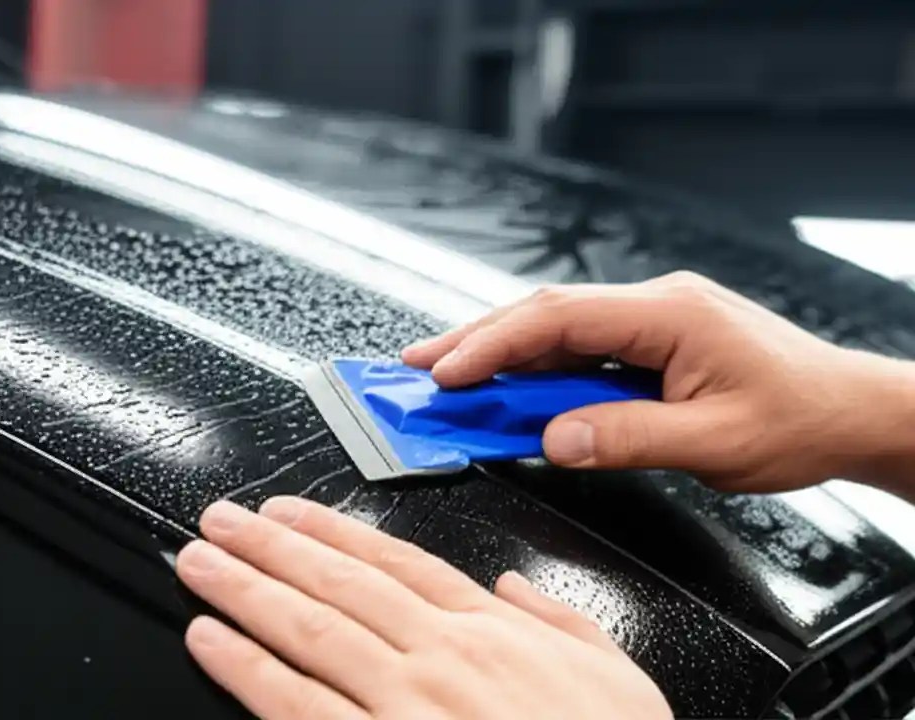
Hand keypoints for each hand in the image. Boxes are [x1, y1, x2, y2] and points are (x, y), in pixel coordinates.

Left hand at [176, 497, 670, 719]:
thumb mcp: (617, 675)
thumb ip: (560, 619)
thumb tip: (514, 585)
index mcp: (490, 633)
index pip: (395, 563)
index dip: (332, 531)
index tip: (285, 511)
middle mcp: (438, 659)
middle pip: (337, 584)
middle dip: (270, 547)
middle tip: (219, 520)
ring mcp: (405, 707)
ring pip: (308, 632)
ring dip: (245, 592)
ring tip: (200, 563)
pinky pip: (299, 708)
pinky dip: (249, 671)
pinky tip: (213, 643)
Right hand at [402, 271, 914, 495]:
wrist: (851, 410)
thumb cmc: (799, 418)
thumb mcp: (714, 443)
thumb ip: (627, 438)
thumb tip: (554, 440)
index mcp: (668, 314)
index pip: (559, 318)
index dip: (493, 343)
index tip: (446, 372)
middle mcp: (655, 305)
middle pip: (544, 314)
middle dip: (476, 340)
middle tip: (418, 367)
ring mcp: (652, 320)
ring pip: (557, 329)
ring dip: (502, 354)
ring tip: (447, 378)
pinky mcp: (652, 341)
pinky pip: (581, 349)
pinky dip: (537, 369)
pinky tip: (508, 389)